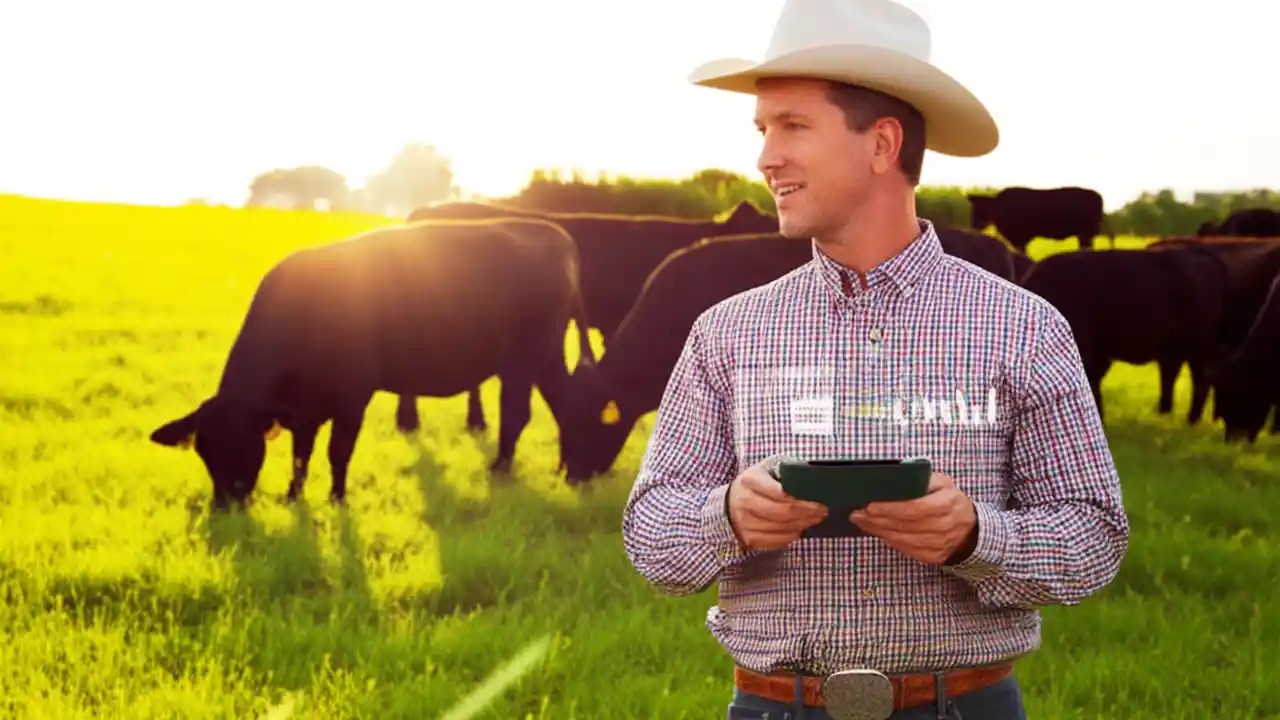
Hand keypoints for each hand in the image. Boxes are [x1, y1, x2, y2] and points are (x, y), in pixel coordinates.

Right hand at [727, 460, 828, 550]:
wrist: (730, 502)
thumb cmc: (756, 483)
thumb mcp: (768, 468)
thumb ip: (787, 470)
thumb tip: (813, 479)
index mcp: (751, 480)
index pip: (779, 492)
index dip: (801, 499)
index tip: (818, 500)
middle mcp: (745, 501)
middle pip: (782, 511)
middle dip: (806, 513)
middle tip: (821, 511)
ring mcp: (745, 522)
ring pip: (781, 527)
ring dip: (802, 524)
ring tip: (814, 519)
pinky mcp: (749, 538)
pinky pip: (776, 541)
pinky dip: (791, 536)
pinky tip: (799, 529)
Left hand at [849, 472, 977, 564]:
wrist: (970, 529)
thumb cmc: (950, 501)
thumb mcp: (942, 483)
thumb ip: (921, 479)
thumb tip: (894, 478)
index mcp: (946, 504)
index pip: (914, 508)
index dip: (890, 508)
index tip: (870, 505)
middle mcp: (944, 526)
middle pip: (904, 525)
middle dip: (877, 519)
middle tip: (857, 513)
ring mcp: (939, 544)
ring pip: (902, 540)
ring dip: (878, 531)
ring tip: (862, 521)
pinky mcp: (932, 557)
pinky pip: (905, 549)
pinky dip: (889, 540)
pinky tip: (877, 531)